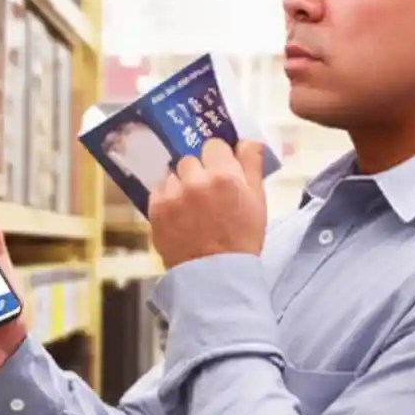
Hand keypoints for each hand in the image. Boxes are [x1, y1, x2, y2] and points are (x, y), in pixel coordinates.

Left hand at [148, 139, 267, 268]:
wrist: (215, 275)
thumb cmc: (242, 238)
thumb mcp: (258, 200)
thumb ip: (252, 164)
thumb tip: (247, 139)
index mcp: (225, 175)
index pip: (214, 145)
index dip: (218, 159)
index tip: (220, 172)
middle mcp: (196, 180)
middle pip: (191, 158)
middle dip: (198, 171)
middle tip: (205, 192)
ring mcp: (173, 194)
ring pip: (173, 174)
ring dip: (180, 184)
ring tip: (190, 206)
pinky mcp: (156, 208)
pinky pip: (159, 189)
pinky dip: (167, 197)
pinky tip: (178, 213)